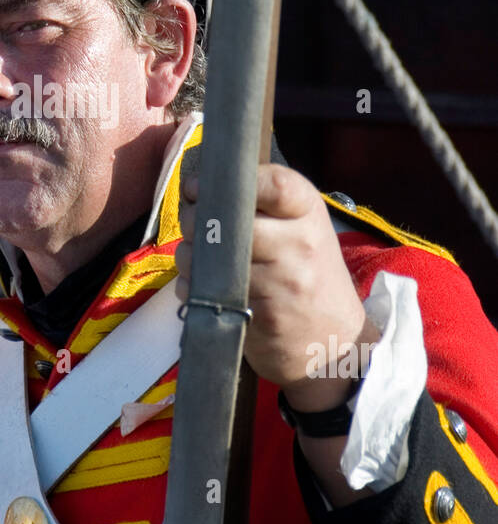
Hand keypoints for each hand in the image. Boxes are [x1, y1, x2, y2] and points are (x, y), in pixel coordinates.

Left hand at [175, 164, 378, 393]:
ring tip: (199, 260)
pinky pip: (207, 294)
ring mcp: (284, 284)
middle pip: (230, 222)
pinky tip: (206, 289)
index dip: (231, 182)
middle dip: (196, 221)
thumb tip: (198, 188)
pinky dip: (193, 289)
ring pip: (211, 260)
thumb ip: (261, 205)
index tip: (202, 188)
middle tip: (192, 225)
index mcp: (309, 213)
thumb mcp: (301, 229)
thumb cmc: (307, 275)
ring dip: (190, 257)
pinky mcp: (263, 318)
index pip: (273, 184)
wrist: (334, 341)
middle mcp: (300, 245)